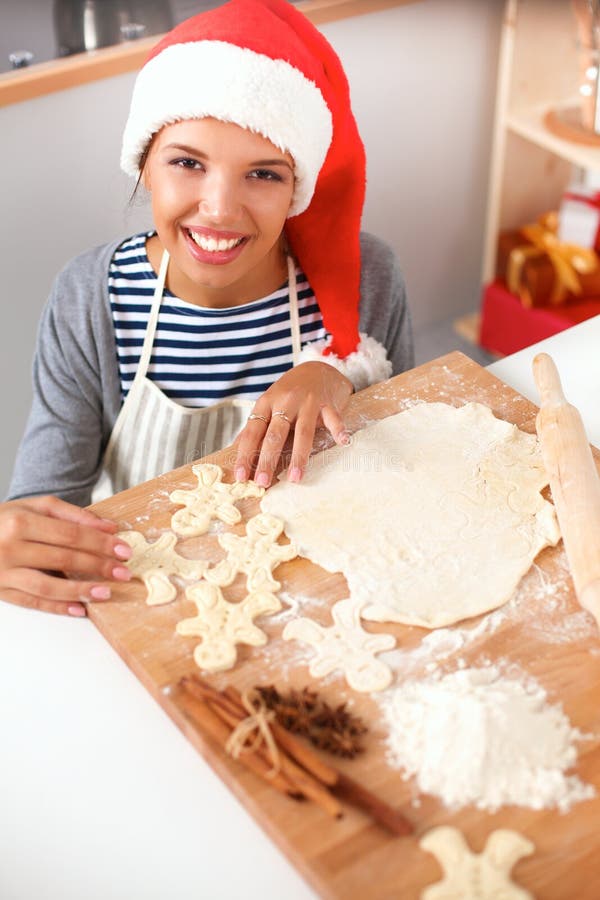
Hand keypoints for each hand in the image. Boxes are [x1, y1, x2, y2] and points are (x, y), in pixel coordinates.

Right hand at [0, 496, 132, 616]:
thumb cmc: (5, 520)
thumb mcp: (35, 507)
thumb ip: (72, 515)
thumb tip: (108, 527)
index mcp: (21, 522)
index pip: (70, 535)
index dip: (100, 543)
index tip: (124, 550)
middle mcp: (11, 548)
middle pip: (63, 559)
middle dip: (98, 566)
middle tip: (123, 572)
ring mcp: (4, 573)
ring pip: (48, 586)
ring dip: (80, 591)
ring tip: (106, 593)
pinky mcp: (0, 592)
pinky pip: (32, 602)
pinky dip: (57, 607)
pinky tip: (79, 608)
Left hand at [234, 362, 352, 487]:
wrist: (316, 369)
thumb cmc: (288, 392)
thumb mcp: (268, 404)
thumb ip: (255, 426)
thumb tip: (235, 449)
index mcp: (266, 403)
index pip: (253, 432)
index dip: (246, 454)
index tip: (242, 476)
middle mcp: (285, 401)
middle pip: (275, 434)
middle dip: (268, 459)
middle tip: (263, 482)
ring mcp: (308, 401)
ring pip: (303, 432)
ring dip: (299, 456)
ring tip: (295, 478)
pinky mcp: (327, 402)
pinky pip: (333, 418)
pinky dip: (338, 429)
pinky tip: (342, 442)